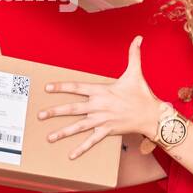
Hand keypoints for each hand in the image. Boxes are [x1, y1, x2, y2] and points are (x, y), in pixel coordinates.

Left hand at [37, 35, 161, 160]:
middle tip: (39, 115)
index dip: (61, 87)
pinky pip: (92, 141)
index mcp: (102, 91)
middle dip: (55, 112)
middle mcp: (99, 106)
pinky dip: (81, 149)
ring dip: (63, 132)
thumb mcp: (136, 73)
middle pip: (72, 108)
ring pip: (78, 126)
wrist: (152, 115)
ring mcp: (102, 120)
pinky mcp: (107, 131)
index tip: (47, 88)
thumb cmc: (142, 94)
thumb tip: (138, 37)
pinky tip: (71, 155)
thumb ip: (134, 54)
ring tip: (49, 137)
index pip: (77, 87)